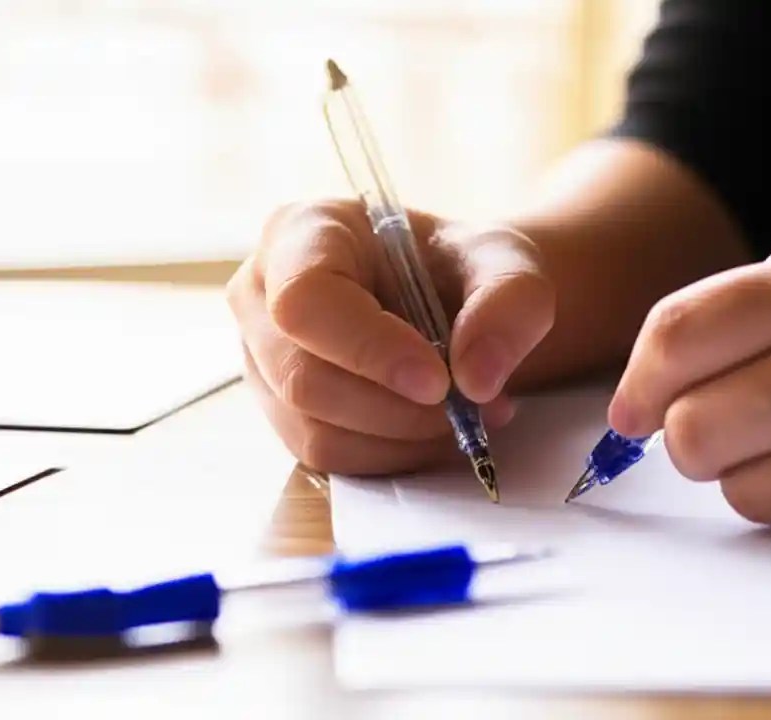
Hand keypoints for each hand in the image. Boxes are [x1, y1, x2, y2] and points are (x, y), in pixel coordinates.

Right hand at [228, 200, 553, 474]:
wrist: (451, 300)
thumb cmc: (461, 268)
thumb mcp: (507, 263)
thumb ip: (509, 302)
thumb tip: (475, 378)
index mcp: (300, 233)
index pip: (305, 300)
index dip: (366, 348)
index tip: (439, 381)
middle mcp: (261, 296)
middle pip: (302, 377)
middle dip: (396, 408)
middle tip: (472, 406)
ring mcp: (263, 360)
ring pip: (315, 429)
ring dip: (402, 438)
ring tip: (469, 415)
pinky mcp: (282, 412)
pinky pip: (328, 457)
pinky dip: (393, 456)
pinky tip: (436, 431)